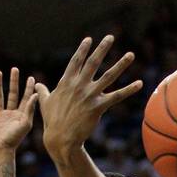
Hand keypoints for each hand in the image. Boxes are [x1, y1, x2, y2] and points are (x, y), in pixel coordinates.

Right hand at [0, 68, 37, 155]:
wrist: (0, 152)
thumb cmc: (14, 140)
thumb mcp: (25, 124)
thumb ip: (29, 109)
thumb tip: (35, 95)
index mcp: (20, 116)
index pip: (25, 99)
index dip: (28, 88)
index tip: (31, 78)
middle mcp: (10, 114)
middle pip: (12, 94)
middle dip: (14, 82)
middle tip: (15, 69)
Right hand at [36, 37, 141, 157]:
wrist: (60, 138)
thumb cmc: (52, 121)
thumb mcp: (45, 103)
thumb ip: (43, 91)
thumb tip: (37, 85)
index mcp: (66, 81)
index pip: (76, 61)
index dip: (83, 50)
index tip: (89, 40)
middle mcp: (79, 85)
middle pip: (93, 62)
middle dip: (102, 48)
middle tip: (111, 37)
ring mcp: (89, 95)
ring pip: (109, 76)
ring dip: (121, 64)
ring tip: (131, 55)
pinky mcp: (98, 107)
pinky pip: (117, 96)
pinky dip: (129, 90)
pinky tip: (139, 83)